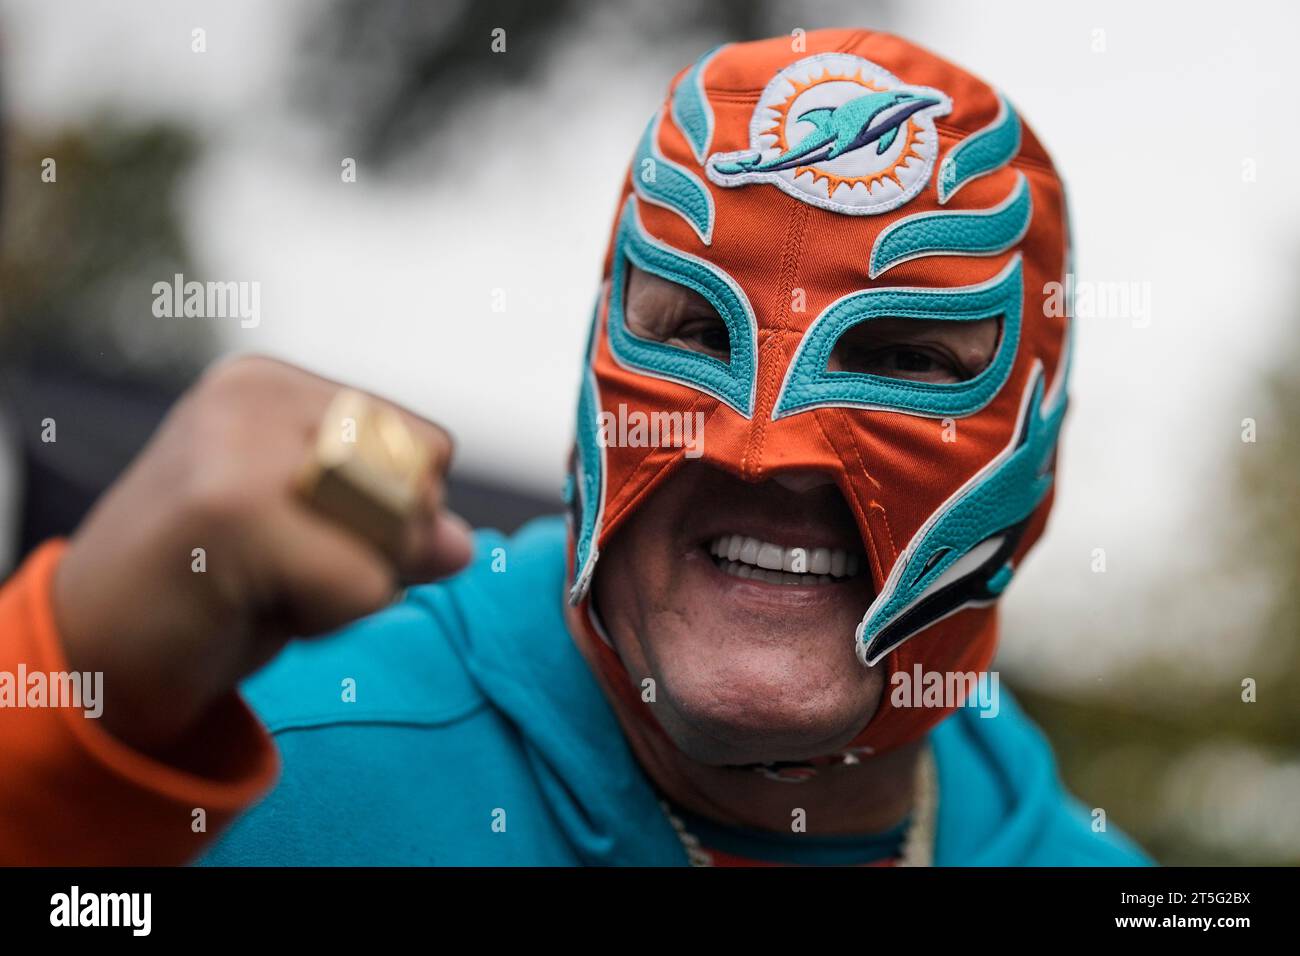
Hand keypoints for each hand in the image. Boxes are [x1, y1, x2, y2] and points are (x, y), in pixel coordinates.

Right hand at [52, 355, 473, 755]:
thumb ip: (391, 528)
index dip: (394, 518)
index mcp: (274, 388)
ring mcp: (239, 442)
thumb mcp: (313, 544)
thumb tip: (463, 545)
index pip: (424, 446)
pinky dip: (329, 620)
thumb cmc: (208, 594)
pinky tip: (251, 609)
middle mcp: (255, 396)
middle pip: (419, 483)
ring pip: (395, 532)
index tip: (303, 540)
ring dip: (352, 589)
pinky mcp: (231, 507)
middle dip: (380, 552)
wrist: (90, 654)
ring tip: (264, 586)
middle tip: (285, 572)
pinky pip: (364, 584)